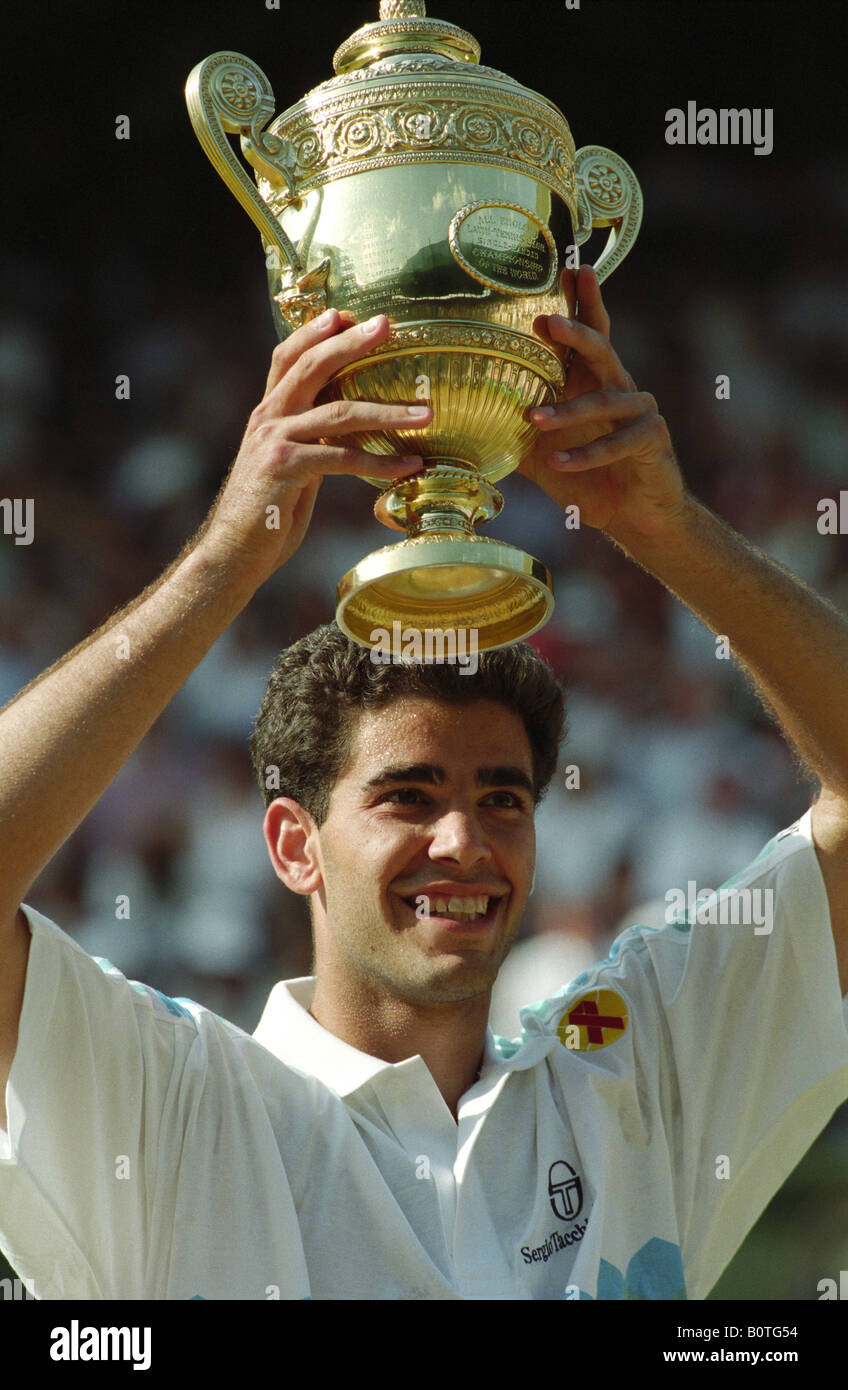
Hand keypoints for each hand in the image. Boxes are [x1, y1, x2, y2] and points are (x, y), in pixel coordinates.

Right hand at [196, 309, 430, 580]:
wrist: (231, 555)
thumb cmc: (266, 517)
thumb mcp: (290, 469)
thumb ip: (312, 443)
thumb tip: (350, 433)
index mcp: (267, 414)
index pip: (288, 357)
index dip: (315, 331)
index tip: (348, 313)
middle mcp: (267, 418)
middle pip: (311, 365)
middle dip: (351, 342)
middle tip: (388, 325)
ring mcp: (273, 441)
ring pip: (337, 411)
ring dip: (388, 411)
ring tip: (427, 412)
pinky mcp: (283, 468)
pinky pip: (342, 458)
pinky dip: (381, 463)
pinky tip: (410, 467)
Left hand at [519, 265, 688, 543]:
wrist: (633, 516)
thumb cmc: (586, 479)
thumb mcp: (539, 456)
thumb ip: (510, 436)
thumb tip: (457, 431)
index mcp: (592, 383)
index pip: (588, 334)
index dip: (582, 302)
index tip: (569, 271)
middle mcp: (619, 388)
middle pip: (601, 349)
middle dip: (576, 332)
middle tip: (549, 321)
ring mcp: (639, 411)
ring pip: (604, 400)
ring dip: (567, 411)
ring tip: (533, 419)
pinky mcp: (652, 439)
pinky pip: (617, 442)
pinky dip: (587, 454)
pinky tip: (559, 464)